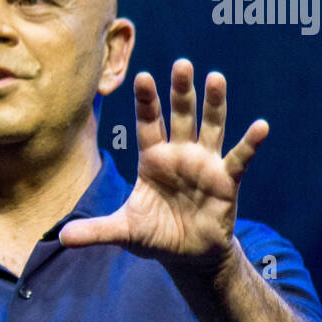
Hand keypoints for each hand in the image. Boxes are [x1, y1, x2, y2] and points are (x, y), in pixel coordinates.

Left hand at [59, 59, 268, 271]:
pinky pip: (239, 157)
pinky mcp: (226, 180)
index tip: (143, 76)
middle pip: (181, 116)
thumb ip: (96, 231)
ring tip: (216, 78)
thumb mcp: (124, 233)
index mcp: (153, 160)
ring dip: (215, 104)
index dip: (146, 102)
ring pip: (210, 127)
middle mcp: (180, 154)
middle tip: (182, 64)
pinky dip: (250, 143)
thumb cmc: (156, 236)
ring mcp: (205, 164)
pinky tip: (261, 126)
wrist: (188, 257)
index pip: (148, 124)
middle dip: (181, 92)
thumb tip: (61, 237)